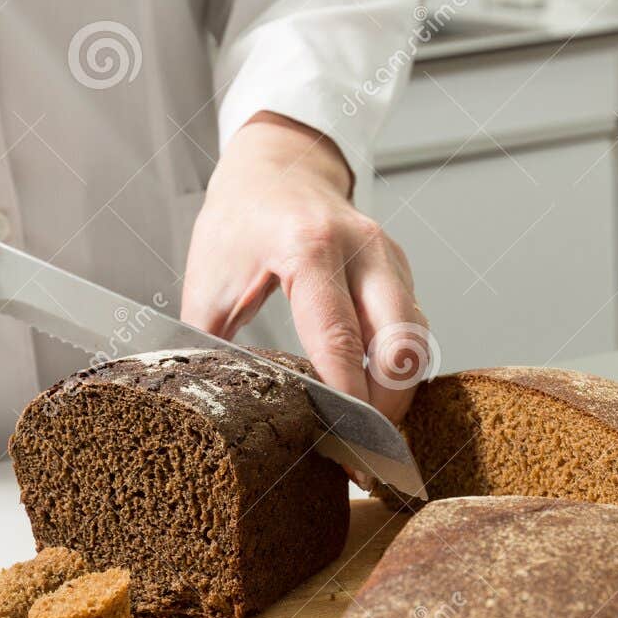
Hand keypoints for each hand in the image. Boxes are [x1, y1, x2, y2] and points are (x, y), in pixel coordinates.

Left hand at [182, 112, 429, 421]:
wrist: (277, 163)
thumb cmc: (240, 220)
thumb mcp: (210, 278)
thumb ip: (209, 342)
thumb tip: (200, 404)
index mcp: (309, 248)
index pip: (340, 338)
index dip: (346, 399)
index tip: (344, 447)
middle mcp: (361, 250)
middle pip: (399, 343)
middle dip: (387, 406)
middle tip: (364, 453)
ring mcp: (388, 257)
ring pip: (416, 340)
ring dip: (397, 392)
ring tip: (368, 434)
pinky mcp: (400, 269)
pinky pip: (413, 328)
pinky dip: (399, 369)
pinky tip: (375, 397)